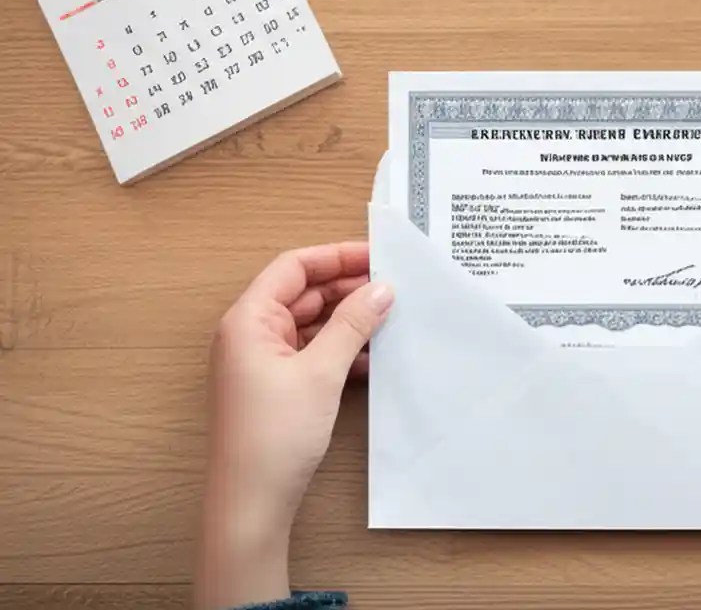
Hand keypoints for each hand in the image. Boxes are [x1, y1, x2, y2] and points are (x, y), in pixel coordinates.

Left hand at [195, 243, 392, 609]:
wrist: (251, 502)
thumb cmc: (272, 436)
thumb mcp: (320, 372)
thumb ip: (352, 325)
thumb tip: (382, 289)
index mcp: (248, 320)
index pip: (294, 267)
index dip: (336, 257)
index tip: (378, 256)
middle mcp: (250, 335)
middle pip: (303, 293)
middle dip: (347, 288)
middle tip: (394, 286)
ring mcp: (263, 362)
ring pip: (311, 324)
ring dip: (348, 320)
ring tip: (391, 318)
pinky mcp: (278, 388)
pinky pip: (313, 353)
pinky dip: (341, 349)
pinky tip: (373, 356)